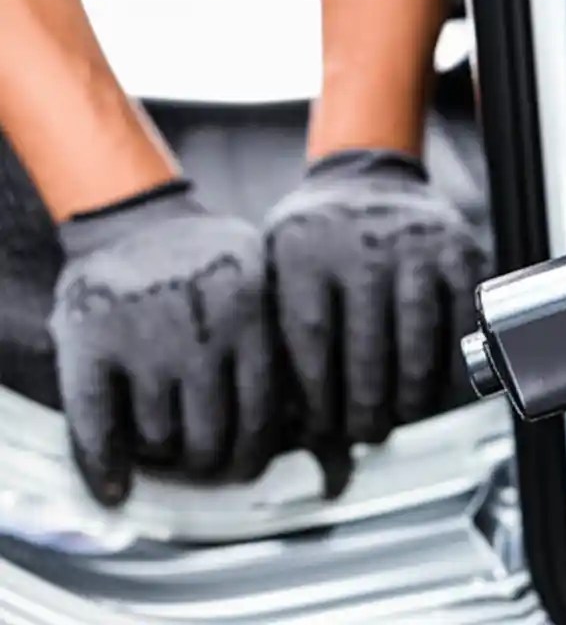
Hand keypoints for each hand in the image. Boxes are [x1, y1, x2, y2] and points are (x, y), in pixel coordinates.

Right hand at [48, 183, 276, 505]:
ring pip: (158, 439)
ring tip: (168, 453)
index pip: (261, 419)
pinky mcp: (89, 341)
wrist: (134, 219)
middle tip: (206, 468)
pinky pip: (96, 426)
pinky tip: (118, 491)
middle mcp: (202, 330)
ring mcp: (143, 336)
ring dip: (162, 456)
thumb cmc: (215, 268)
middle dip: (209, 466)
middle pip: (209, 440)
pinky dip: (104, 468)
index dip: (251, 456)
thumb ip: (287, 355)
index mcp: (253, 318)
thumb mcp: (267, 293)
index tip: (245, 469)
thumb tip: (330, 453)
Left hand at [265, 150, 482, 492]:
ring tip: (404, 415)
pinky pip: (462, 317)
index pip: (313, 338)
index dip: (322, 396)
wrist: (368, 178)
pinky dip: (455, 359)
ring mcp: (414, 242)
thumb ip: (281, 340)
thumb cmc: (315, 244)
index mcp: (302, 247)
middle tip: (368, 431)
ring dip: (413, 390)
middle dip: (368, 404)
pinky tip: (442, 387)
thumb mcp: (276, 272)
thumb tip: (300, 432)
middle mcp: (359, 239)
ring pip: (417, 334)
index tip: (324, 427)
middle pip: (367, 344)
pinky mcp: (458, 248)